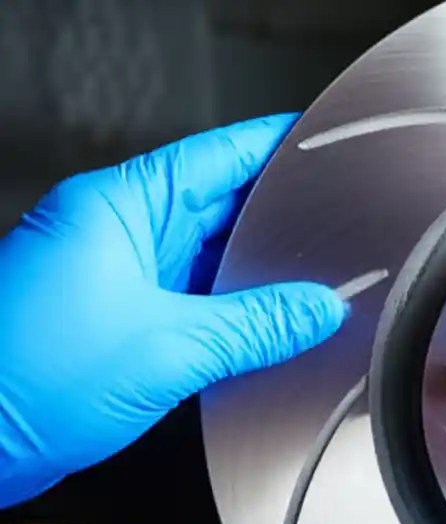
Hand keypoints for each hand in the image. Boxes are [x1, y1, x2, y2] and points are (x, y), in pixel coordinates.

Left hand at [0, 115, 346, 505]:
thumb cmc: (26, 382)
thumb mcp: (169, 348)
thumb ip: (259, 326)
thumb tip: (320, 309)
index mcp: (119, 205)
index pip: (218, 154)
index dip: (277, 144)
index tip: (323, 141)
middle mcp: (115, 230)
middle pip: (219, 205)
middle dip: (278, 219)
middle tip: (337, 231)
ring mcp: (114, 273)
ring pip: (207, 257)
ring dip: (254, 272)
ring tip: (310, 284)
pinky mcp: (116, 317)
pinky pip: (190, 298)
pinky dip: (228, 308)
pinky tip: (265, 325)